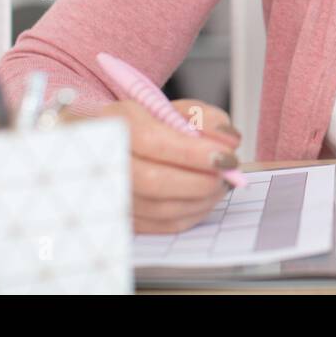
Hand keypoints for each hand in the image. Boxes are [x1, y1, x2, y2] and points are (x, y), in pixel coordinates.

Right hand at [98, 97, 243, 234]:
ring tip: (221, 183)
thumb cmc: (155, 126)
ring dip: (201, 200)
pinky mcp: (124, 218)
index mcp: (119, 121)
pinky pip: (162, 225)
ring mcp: (111, 193)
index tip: (227, 157)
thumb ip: (207, 119)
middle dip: (200, 181)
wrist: (124, 145)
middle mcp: (106, 159)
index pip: (151, 140)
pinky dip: (192, 213)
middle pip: (152, 180)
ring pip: (158, 208)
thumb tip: (229, 141)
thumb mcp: (181, 110)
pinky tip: (205, 198)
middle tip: (228, 174)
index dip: (192, 153)